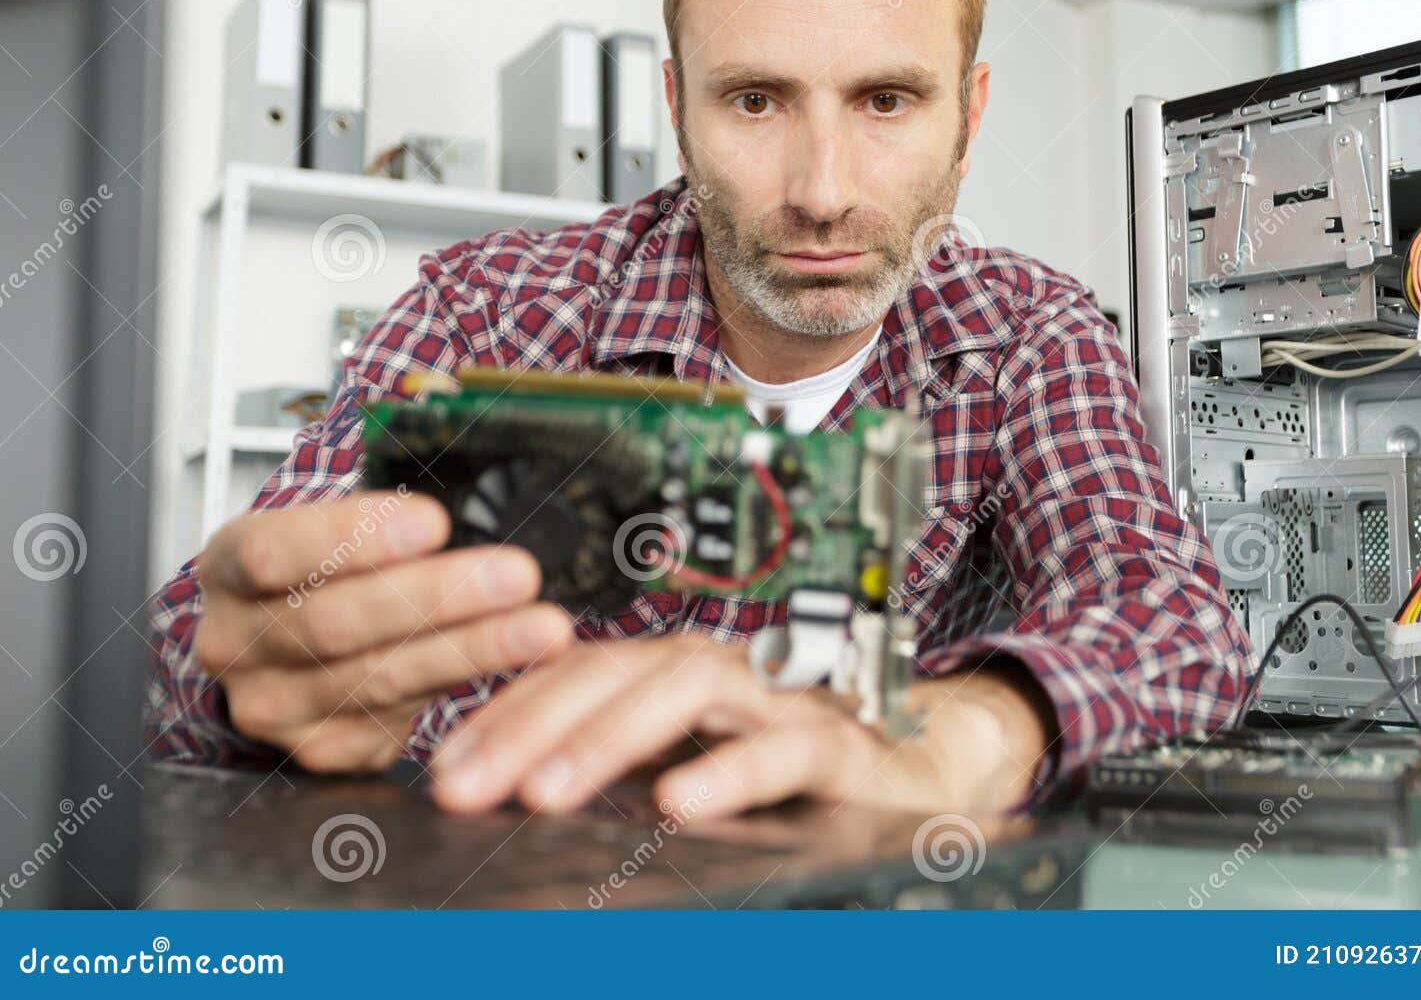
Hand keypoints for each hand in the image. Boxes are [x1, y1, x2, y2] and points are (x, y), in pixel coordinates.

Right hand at [192, 490, 572, 771]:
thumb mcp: (326, 528)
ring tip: (541, 627)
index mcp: (229, 569)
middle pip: (335, 623)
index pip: (274, 552)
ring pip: (379, 679)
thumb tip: (484, 500)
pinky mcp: (325, 750)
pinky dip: (469, 688)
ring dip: (471, 649)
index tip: (434, 521)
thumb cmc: (319, 571)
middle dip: (437, 597)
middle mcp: (237, 645)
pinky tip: (521, 668)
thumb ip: (385, 521)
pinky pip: (404, 719)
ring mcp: (275, 707)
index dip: (354, 536)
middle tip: (516, 574)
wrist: (280, 647)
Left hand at [428, 632, 1051, 818]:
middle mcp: (724, 675)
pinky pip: (788, 748)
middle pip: (620, 666)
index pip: (579, 669)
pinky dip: (733, 769)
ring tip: (546, 791)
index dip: (508, 711)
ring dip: (610, 735)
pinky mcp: (843, 748)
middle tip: (467, 785)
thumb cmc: (797, 773)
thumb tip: (511, 796)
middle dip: (534, 721)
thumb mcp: (690, 770)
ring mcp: (782, 704)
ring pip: (693, 688)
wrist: (926, 769)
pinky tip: (680, 803)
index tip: (445, 769)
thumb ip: (620, 773)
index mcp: (677, 678)